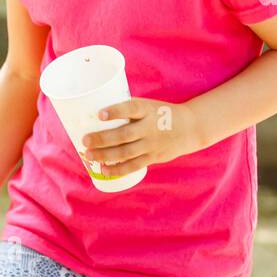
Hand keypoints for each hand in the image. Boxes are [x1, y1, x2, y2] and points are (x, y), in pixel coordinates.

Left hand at [80, 98, 204, 178]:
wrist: (191, 127)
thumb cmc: (160, 114)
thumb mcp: (148, 106)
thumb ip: (127, 110)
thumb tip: (93, 114)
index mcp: (148, 110)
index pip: (131, 109)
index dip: (116, 111)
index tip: (100, 114)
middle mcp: (150, 127)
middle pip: (124, 134)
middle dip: (103, 139)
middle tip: (85, 140)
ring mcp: (152, 144)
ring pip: (126, 152)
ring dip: (106, 155)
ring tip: (89, 155)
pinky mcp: (153, 157)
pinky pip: (134, 165)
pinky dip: (118, 169)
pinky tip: (104, 169)